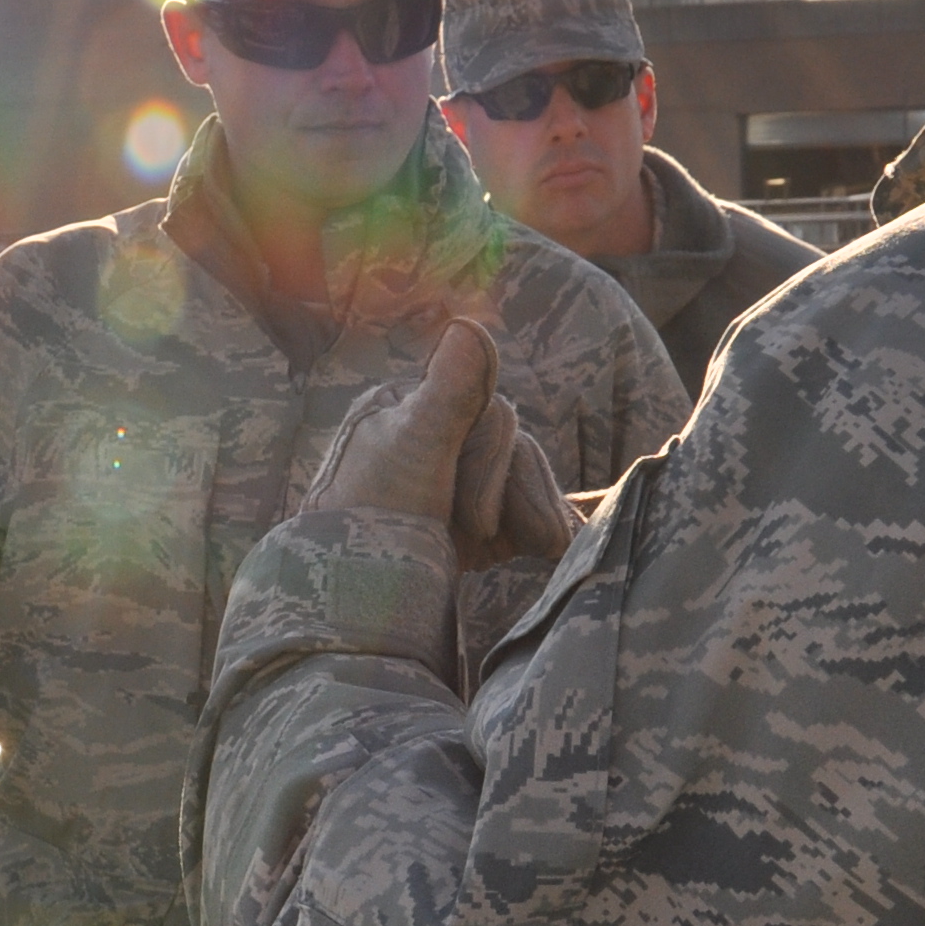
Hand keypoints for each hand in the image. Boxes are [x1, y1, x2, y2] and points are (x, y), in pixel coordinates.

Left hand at [307, 321, 573, 568]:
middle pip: (511, 452)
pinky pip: (524, 514)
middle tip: (541, 544)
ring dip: (540, 517)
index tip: (476, 522)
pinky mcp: (471, 528)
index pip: (489, 417)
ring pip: (523, 485)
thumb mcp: (413, 450)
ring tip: (556, 551)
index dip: (492, 468)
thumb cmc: (375, 520)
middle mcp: (434, 439)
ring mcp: (454, 483)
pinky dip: (546, 524)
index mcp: (412, 409)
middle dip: (524, 499)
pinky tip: (570, 540)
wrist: (354, 601)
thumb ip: (449, 393)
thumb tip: (470, 325)